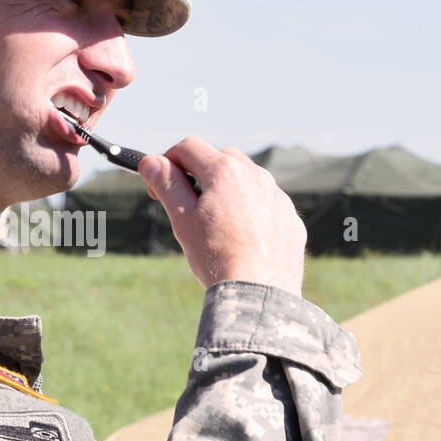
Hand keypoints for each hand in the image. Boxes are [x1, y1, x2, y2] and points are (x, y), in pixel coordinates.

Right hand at [138, 139, 305, 294]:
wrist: (259, 294)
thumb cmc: (216, 256)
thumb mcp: (182, 219)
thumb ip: (167, 185)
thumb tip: (151, 161)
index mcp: (224, 171)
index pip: (189, 147)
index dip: (168, 160)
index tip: (158, 183)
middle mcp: (255, 175)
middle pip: (220, 157)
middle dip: (199, 172)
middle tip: (186, 203)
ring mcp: (277, 196)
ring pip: (247, 179)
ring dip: (227, 189)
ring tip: (216, 223)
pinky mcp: (290, 218)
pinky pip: (266, 202)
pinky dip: (251, 209)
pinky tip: (242, 237)